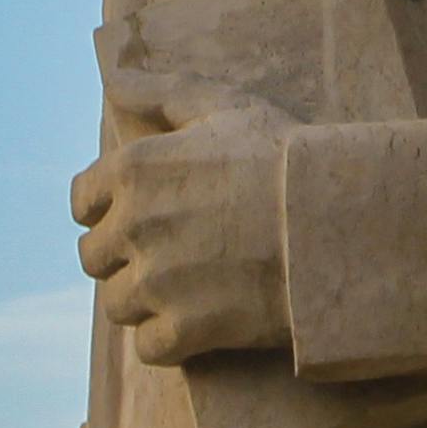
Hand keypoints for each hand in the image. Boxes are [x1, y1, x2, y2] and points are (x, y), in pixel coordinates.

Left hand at [72, 72, 292, 363]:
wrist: (342, 220)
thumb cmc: (286, 158)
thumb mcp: (226, 107)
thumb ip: (160, 92)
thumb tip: (112, 80)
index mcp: (135, 169)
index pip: (83, 201)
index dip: (110, 208)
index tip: (146, 214)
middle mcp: (134, 225)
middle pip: (96, 258)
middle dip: (127, 256)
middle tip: (178, 252)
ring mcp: (156, 282)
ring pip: (119, 304)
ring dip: (147, 300)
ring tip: (193, 285)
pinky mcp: (185, 330)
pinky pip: (150, 346)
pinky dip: (172, 338)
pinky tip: (205, 319)